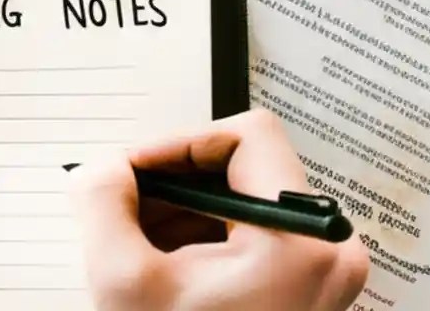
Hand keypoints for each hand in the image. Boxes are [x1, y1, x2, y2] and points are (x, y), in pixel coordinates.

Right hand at [67, 108, 368, 310]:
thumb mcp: (123, 280)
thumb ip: (102, 203)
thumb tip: (102, 168)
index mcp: (302, 239)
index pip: (245, 136)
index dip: (177, 144)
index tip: (131, 172)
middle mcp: (326, 250)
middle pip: (242, 168)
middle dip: (170, 185)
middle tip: (122, 207)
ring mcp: (319, 274)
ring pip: (241, 202)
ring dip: (178, 212)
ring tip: (133, 244)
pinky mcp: (302, 292)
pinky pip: (247, 237)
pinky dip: (197, 240)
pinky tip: (157, 267)